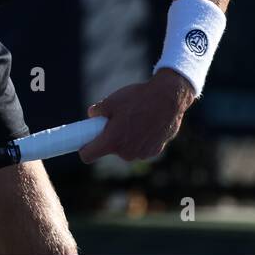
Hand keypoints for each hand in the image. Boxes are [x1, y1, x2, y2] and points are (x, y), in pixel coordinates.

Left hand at [78, 70, 196, 162]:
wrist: (169, 99)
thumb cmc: (139, 99)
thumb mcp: (112, 100)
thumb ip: (98, 110)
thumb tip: (92, 114)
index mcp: (112, 141)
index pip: (87, 156)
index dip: (84, 148)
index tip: (85, 141)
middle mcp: (126, 152)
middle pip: (110, 150)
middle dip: (110, 138)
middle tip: (116, 120)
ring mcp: (141, 154)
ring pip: (126, 148)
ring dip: (126, 138)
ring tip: (135, 119)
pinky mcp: (154, 151)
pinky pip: (140, 148)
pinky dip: (140, 139)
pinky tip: (146, 124)